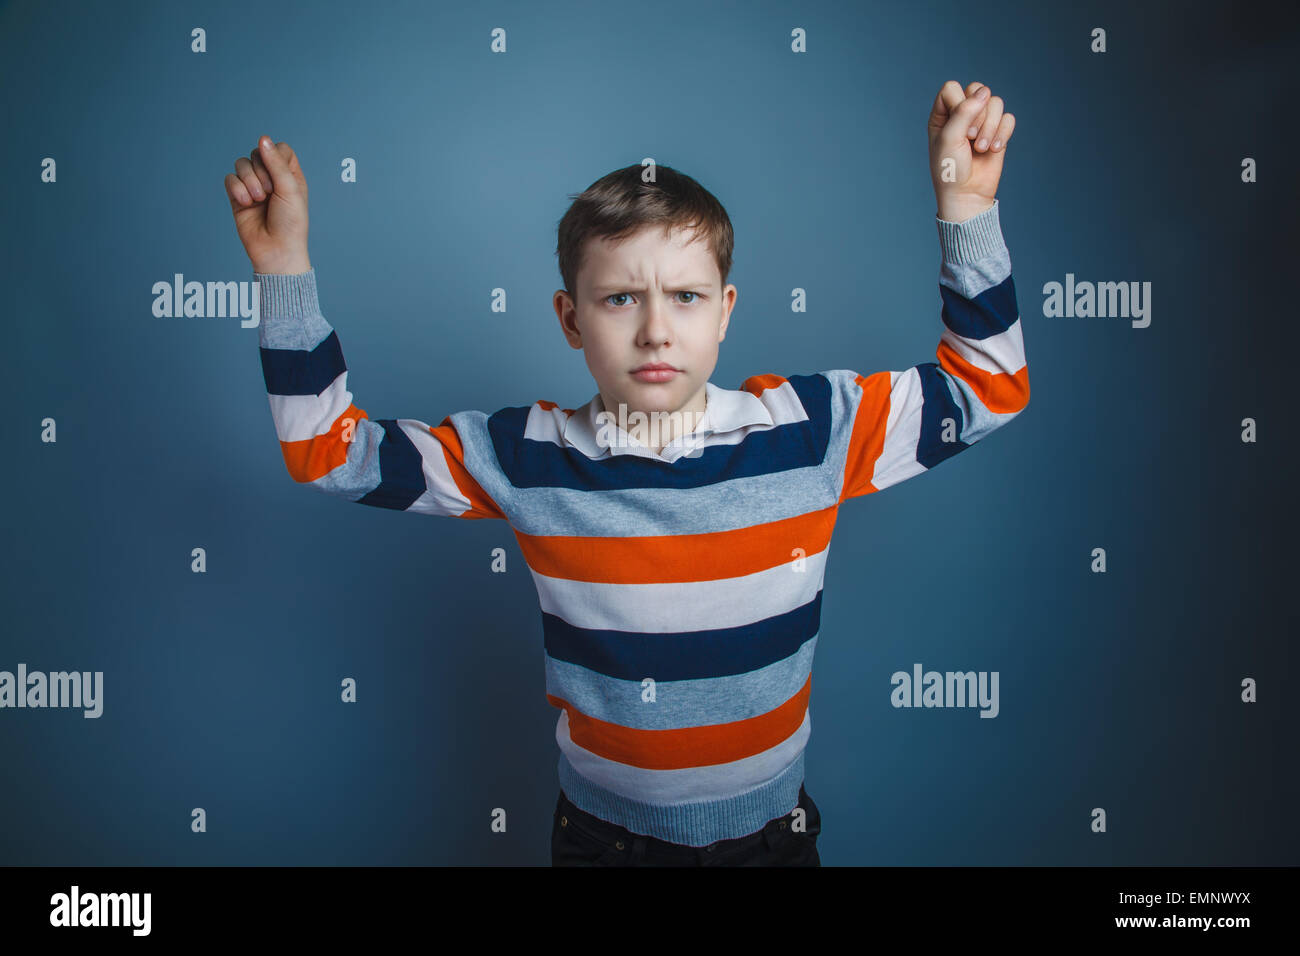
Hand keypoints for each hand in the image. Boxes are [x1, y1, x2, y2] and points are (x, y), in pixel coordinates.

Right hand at [224, 136, 310, 273]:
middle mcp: (271, 178)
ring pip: (241, 164)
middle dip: (261, 172)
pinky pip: (229, 179)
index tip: (281, 176)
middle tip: (270, 193)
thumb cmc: (290, 223)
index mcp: (290, 174)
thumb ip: (276, 163)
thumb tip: (263, 138)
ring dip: (249, 181)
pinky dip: (237, 189)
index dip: (275, 157)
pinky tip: (247, 203)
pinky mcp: (238, 196)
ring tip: (258, 200)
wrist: (276, 250)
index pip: (278, 148)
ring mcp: (253, 186)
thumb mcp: (290, 189)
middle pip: (257, 153)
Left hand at [927, 81, 1016, 221]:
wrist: (967, 194)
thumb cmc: (950, 169)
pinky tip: (994, 150)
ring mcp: (981, 122)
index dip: (959, 102)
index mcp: (942, 113)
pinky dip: (1003, 133)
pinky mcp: (998, 132)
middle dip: (978, 114)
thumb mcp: (950, 139)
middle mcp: (962, 113)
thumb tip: (985, 92)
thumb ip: (964, 112)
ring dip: (991, 127)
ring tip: (982, 148)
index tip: (957, 126)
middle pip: (978, 90)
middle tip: (970, 137)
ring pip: (996, 103)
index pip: (952, 88)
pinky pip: (1008, 118)